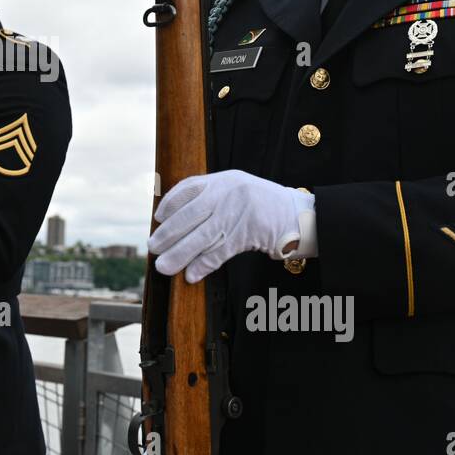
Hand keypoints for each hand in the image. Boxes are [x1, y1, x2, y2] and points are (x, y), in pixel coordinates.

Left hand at [149, 170, 315, 283]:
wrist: (301, 215)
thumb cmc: (265, 206)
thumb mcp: (238, 190)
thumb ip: (212, 198)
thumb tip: (176, 220)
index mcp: (224, 180)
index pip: (188, 188)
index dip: (169, 204)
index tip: (158, 218)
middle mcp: (229, 193)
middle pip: (190, 215)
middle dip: (168, 234)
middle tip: (153, 247)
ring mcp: (239, 212)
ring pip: (201, 236)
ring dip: (179, 254)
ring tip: (164, 267)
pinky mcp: (250, 233)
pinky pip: (220, 251)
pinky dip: (203, 264)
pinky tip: (191, 274)